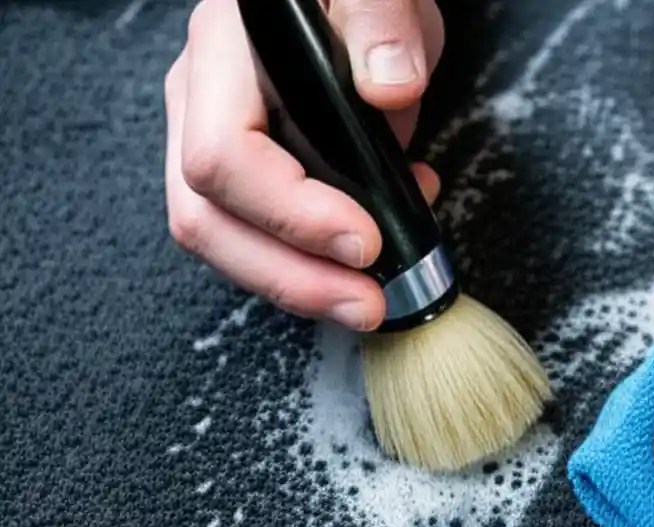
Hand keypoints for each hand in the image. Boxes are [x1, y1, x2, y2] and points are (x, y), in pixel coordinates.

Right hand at [164, 0, 443, 330]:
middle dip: (289, 277)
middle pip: (205, 217)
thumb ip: (381, 21)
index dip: (292, 213)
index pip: (221, 154)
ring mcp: (210, 138)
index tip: (367, 242)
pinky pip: (258, 237)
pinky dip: (315, 262)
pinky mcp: (242, 176)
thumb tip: (391, 87)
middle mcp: (199, 97)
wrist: (349, 2)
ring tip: (374, 292)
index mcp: (223, 48)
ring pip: (225, 240)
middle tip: (368, 305)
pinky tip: (380, 242)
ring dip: (300, 283)